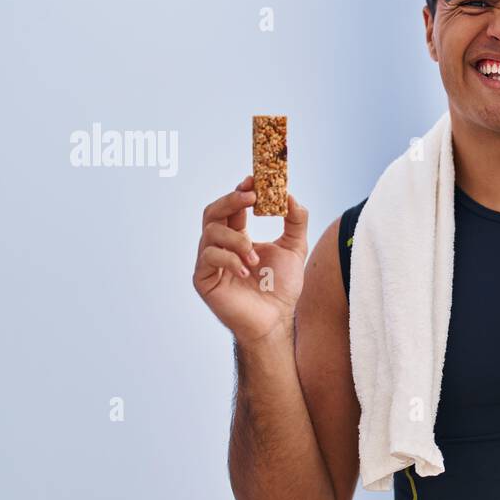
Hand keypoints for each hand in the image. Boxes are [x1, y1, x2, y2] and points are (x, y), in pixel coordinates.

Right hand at [192, 175, 309, 346]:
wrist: (275, 320)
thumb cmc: (281, 288)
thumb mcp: (295, 248)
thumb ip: (296, 221)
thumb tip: (290, 194)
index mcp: (237, 236)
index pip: (233, 206)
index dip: (241, 190)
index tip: (255, 179)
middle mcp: (220, 246)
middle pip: (213, 211)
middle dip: (231, 200)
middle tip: (251, 196)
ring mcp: (209, 262)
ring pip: (211, 232)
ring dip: (237, 239)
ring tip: (255, 258)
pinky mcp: (203, 279)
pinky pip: (209, 257)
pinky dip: (230, 259)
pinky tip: (246, 271)